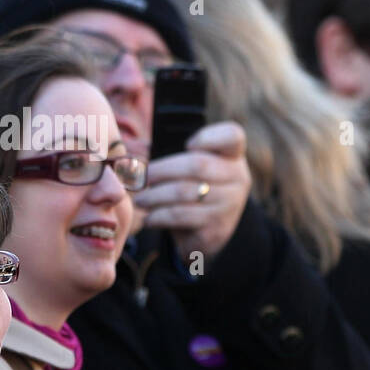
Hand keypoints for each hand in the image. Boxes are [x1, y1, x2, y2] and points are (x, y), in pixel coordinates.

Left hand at [134, 122, 251, 264]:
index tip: (188, 144)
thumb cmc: (195, 190)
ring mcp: (230, 204)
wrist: (211, 234)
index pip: (232, 136)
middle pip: (197, 165)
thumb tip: (131, 153)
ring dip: (155, 195)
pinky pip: (180, 216)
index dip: (208, 136)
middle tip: (142, 177)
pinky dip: (159, 216)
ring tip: (140, 200)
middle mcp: (238, 178)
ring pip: (184, 192)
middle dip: (162, 170)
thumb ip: (172, 154)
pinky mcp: (216, 228)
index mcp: (233, 156)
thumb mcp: (191, 168)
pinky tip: (150, 218)